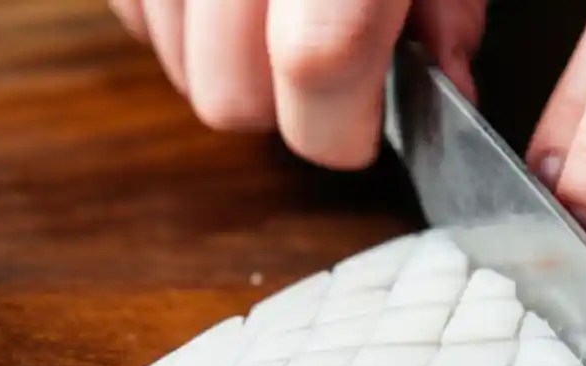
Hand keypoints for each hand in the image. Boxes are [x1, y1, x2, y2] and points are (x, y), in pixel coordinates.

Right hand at [108, 0, 486, 169]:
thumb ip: (450, 7)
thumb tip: (446, 91)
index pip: (319, 59)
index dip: (341, 123)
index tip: (365, 132)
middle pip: (227, 94)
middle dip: (283, 110)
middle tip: (324, 68)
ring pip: (175, 64)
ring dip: (228, 65)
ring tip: (273, 13)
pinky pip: (135, 19)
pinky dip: (181, 24)